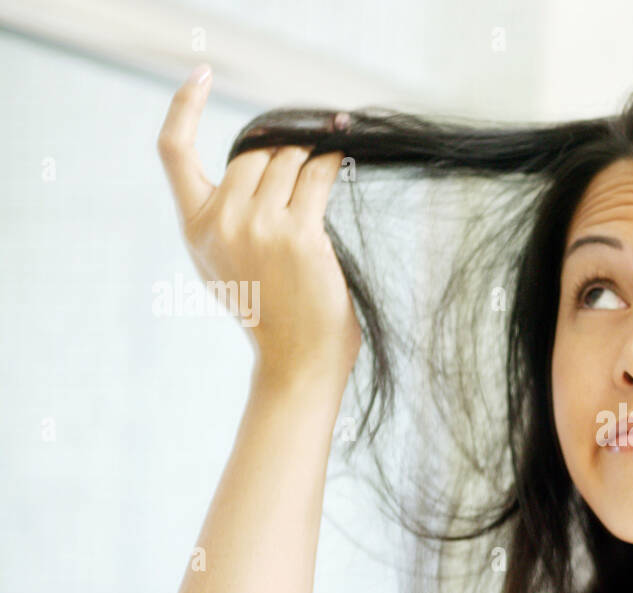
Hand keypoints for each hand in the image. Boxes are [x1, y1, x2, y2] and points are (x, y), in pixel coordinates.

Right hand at [157, 64, 360, 393]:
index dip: (182, 108)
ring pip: (288, 161)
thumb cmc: (273, 312)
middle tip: (306, 168)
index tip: (199, 77)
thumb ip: (231, 215)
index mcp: (196, 227)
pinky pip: (318, 176)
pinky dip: (333, 163)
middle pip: (253, 152)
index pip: (173, 152)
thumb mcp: (230, 263)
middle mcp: (222, 221)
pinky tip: (342, 158)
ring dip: (311, 159)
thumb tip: (267, 161)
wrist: (297, 359)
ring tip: (326, 170)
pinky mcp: (300, 234)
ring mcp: (259, 226)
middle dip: (283, 153)